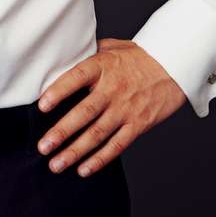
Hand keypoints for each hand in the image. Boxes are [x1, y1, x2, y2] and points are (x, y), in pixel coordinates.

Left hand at [34, 37, 186, 176]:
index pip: (76, 78)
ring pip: (98, 133)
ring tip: (56, 164)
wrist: (174, 66)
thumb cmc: (139, 56)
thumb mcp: (113, 47)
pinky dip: (100, 159)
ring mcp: (126, 109)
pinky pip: (117, 145)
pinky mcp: (138, 124)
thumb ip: (89, 54)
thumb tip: (63, 58)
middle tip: (43, 147)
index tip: (42, 106)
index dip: (59, 91)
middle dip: (62, 132)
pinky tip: (83, 169)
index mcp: (103, 66)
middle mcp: (113, 89)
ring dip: (75, 151)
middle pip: (85, 112)